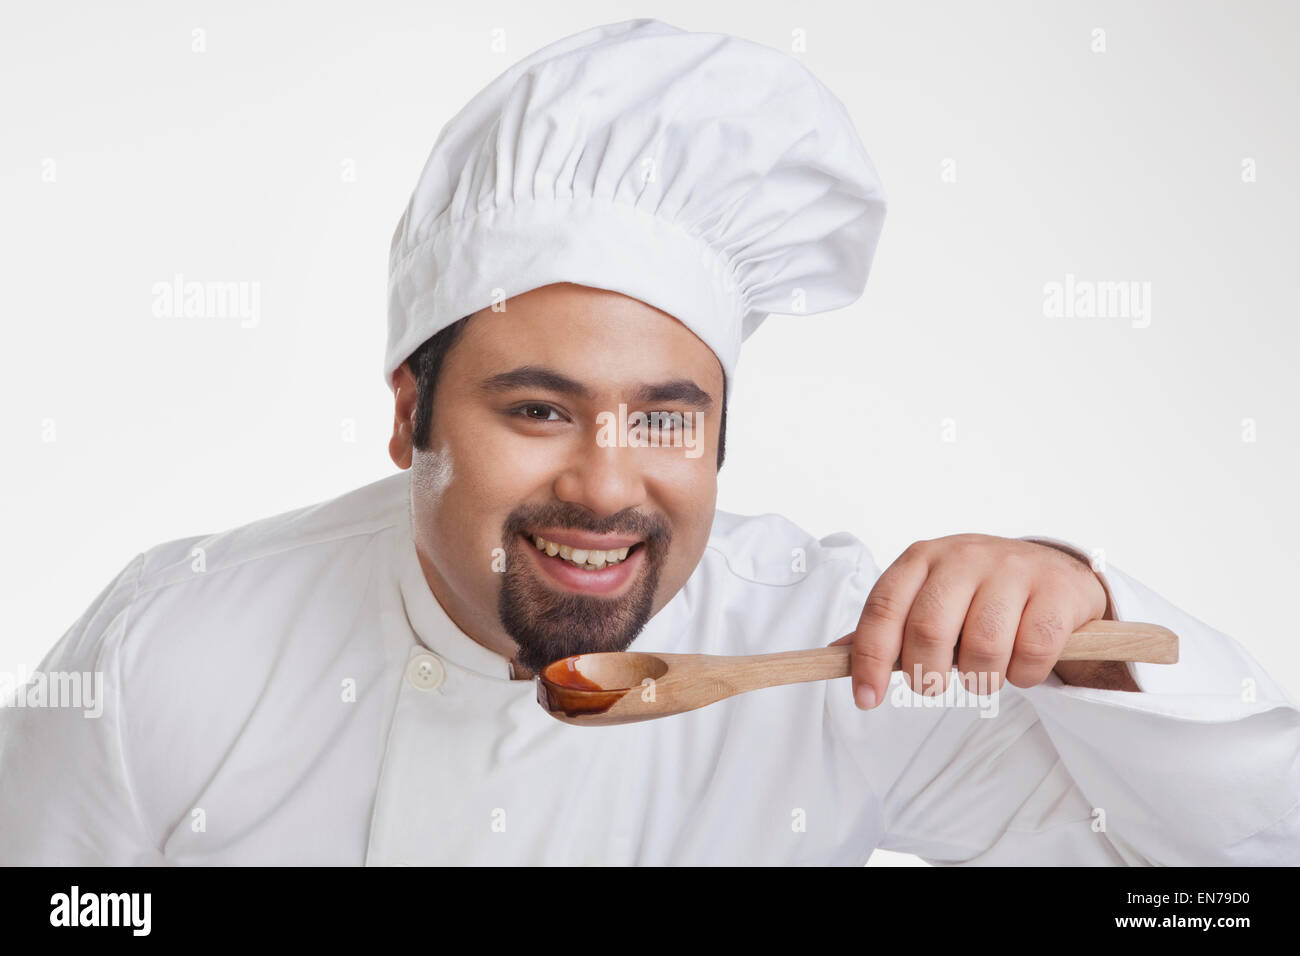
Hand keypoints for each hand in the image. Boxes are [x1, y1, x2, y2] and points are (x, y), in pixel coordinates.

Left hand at [832, 534, 1108, 708]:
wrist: (1054, 571)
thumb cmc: (979, 593)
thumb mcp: (929, 597)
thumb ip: (889, 625)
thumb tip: (834, 653)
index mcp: (922, 558)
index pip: (883, 607)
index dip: (870, 658)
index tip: (866, 699)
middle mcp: (964, 556)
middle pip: (929, 630)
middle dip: (926, 674)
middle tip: (933, 684)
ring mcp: (1013, 569)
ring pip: (983, 647)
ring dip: (979, 680)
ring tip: (982, 674)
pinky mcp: (1057, 590)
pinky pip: (1032, 652)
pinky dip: (1024, 675)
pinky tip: (1020, 667)